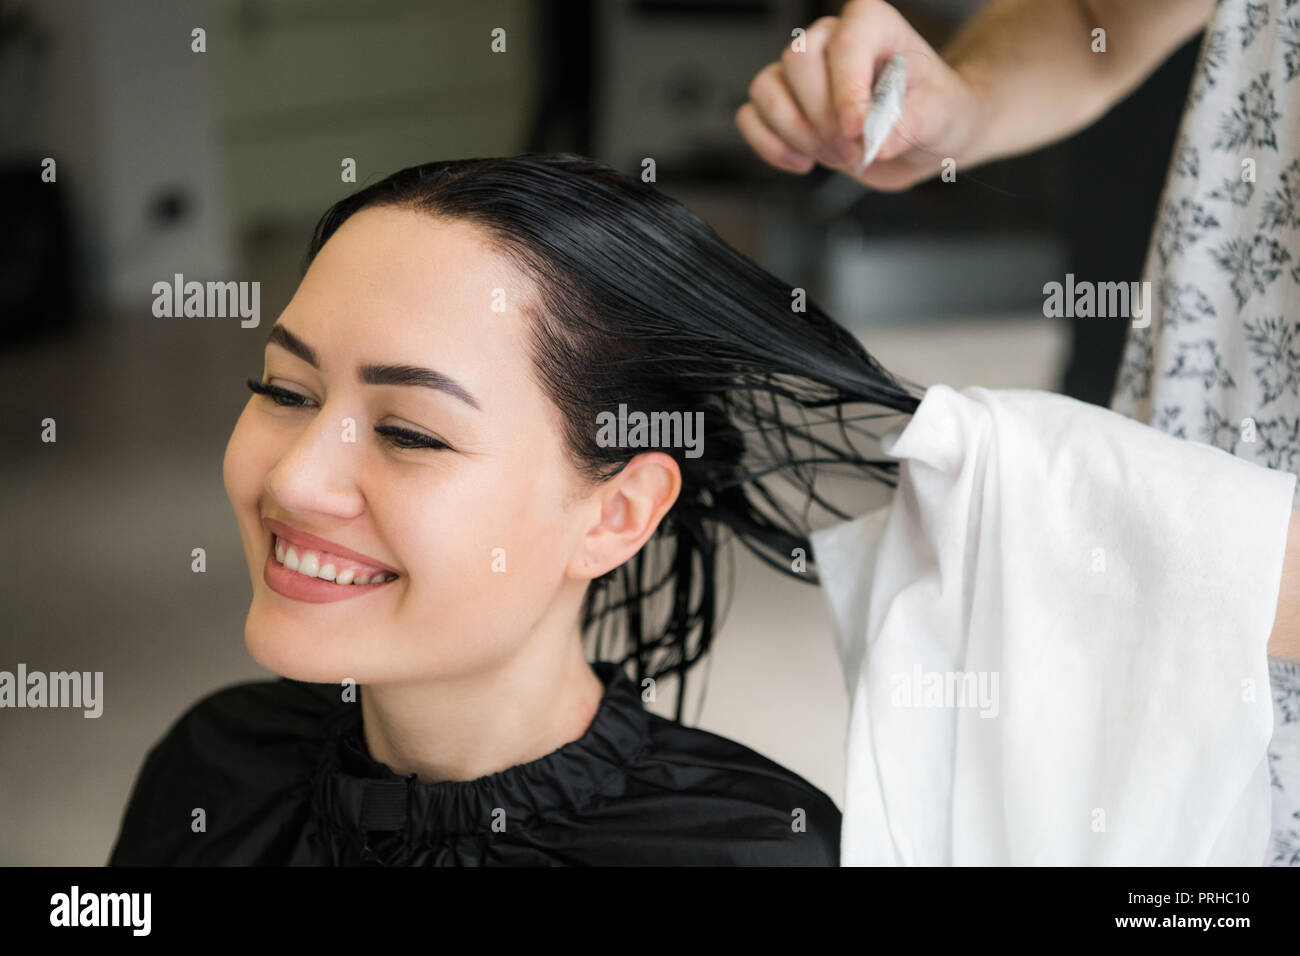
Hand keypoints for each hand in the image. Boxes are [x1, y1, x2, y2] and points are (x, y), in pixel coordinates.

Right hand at [734, 0, 986, 191]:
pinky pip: (749, 117)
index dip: (845, 90)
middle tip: (858, 149)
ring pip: (767, 90)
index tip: (859, 130)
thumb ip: (914, 122)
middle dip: (824, 119)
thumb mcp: (942, 117)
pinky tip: (804, 162)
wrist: (924, 139)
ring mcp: (801, 72)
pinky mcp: (784, 104)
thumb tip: (880, 140)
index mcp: (872, 24)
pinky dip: (770, 147)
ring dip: (798, 135)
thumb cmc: (935, 114)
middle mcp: (829, 38)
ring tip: (837, 156)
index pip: (843, 44)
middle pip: (797, 62)